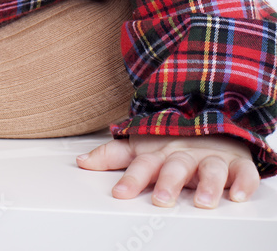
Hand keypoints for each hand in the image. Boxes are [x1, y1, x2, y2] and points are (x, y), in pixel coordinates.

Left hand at [76, 134, 259, 208]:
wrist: (211, 121)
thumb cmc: (172, 140)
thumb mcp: (141, 147)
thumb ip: (111, 156)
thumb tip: (80, 162)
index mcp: (160, 152)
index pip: (142, 165)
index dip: (131, 179)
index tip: (120, 193)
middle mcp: (185, 155)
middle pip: (176, 167)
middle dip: (168, 182)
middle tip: (161, 199)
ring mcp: (211, 158)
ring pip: (211, 170)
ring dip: (208, 185)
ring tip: (203, 202)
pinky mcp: (237, 163)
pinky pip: (244, 172)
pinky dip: (243, 182)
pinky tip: (239, 194)